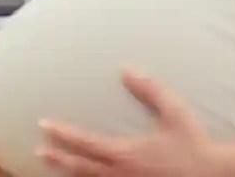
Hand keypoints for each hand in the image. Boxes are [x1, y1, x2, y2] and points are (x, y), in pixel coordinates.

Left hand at [37, 69, 221, 175]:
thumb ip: (150, 89)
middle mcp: (121, 174)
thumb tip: (127, 69)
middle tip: (39, 150)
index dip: (62, 133)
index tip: (44, 124)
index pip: (85, 142)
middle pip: (81, 167)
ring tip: (54, 166)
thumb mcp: (175, 112)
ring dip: (71, 173)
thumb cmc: (195, 146)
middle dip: (58, 157)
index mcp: (126, 153)